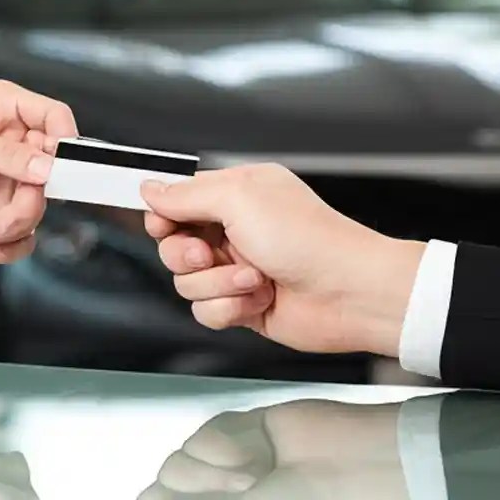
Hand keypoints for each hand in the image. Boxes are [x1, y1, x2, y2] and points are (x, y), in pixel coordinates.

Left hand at [0, 80, 77, 263]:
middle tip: (9, 215)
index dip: (65, 142)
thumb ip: (4, 155)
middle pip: (52, 172)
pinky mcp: (0, 206)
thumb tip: (45, 167)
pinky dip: (8, 245)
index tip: (58, 171)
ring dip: (13, 226)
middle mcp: (14, 142)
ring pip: (38, 207)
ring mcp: (9, 176)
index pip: (54, 117)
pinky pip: (24, 232)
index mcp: (6, 108)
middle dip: (31, 200)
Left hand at [138, 400, 406, 499]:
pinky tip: (264, 453)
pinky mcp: (238, 437)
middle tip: (249, 491)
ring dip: (218, 472)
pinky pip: (204, 437)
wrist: (360, 468)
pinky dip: (230, 445)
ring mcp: (225, 474)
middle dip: (199, 492)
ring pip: (177, 468)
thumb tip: (147, 498)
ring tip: (262, 476)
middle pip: (161, 493)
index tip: (214, 492)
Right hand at [141, 165, 423, 356]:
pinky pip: (206, 311)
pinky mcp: (243, 304)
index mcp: (236, 194)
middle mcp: (235, 230)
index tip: (166, 225)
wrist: (349, 293)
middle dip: (186, 255)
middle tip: (209, 254)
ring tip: (253, 278)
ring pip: (186, 282)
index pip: (177, 201)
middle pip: (173, 245)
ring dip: (216, 284)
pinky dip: (228, 308)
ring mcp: (238, 269)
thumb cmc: (311, 240)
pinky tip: (258, 299)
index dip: (164, 216)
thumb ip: (186, 194)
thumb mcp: (239, 198)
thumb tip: (150, 189)